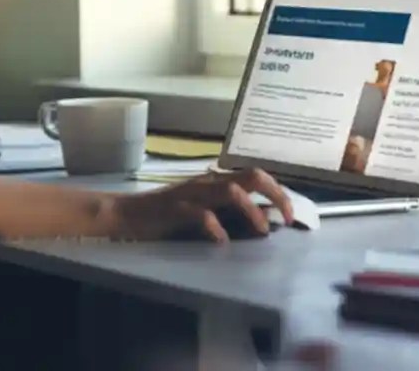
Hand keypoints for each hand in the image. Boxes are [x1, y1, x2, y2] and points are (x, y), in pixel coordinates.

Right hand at [107, 168, 293, 241]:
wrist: (126, 215)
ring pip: (231, 191)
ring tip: (262, 231)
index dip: (279, 191)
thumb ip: (230, 213)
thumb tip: (265, 220)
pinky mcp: (176, 209)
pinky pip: (201, 214)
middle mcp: (208, 183)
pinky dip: (216, 228)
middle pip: (251, 176)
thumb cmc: (167, 216)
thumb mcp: (204, 211)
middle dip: (275, 194)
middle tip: (286, 218)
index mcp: (216, 182)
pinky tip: (222, 242)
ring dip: (252, 211)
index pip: (256, 176)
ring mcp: (193, 194)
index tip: (291, 214)